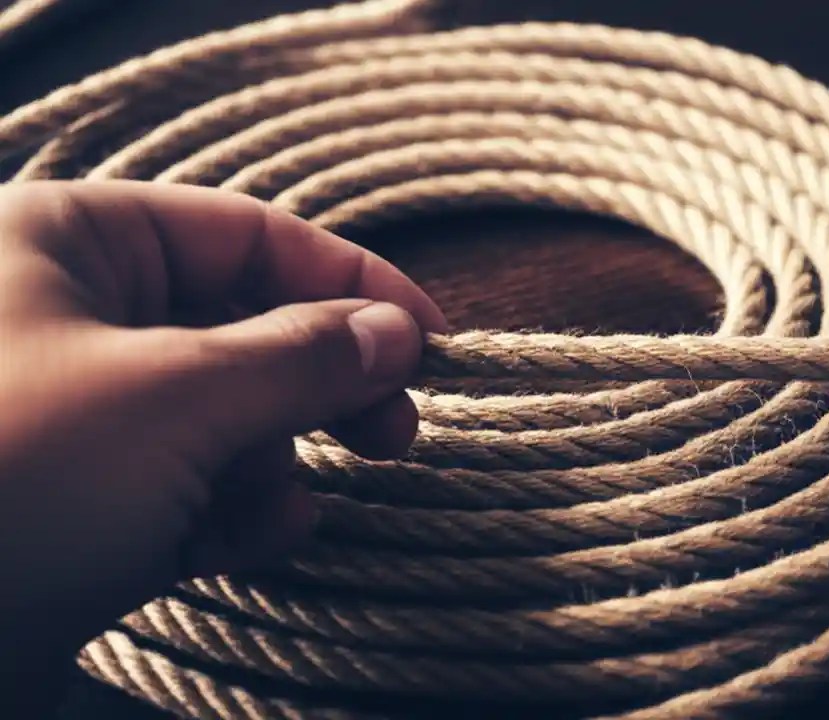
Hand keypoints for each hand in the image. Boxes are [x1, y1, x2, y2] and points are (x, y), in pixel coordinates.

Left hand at [0, 180, 444, 697]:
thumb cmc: (4, 481)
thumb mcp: (170, 399)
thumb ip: (299, 357)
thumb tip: (398, 332)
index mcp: (66, 244)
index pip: (245, 233)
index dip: (350, 280)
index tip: (431, 340)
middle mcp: (67, 319)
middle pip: (243, 327)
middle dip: (321, 385)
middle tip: (393, 431)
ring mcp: (72, 417)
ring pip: (222, 415)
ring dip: (272, 462)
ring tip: (277, 506)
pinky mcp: (75, 504)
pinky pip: (186, 485)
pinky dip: (234, 511)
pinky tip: (256, 538)